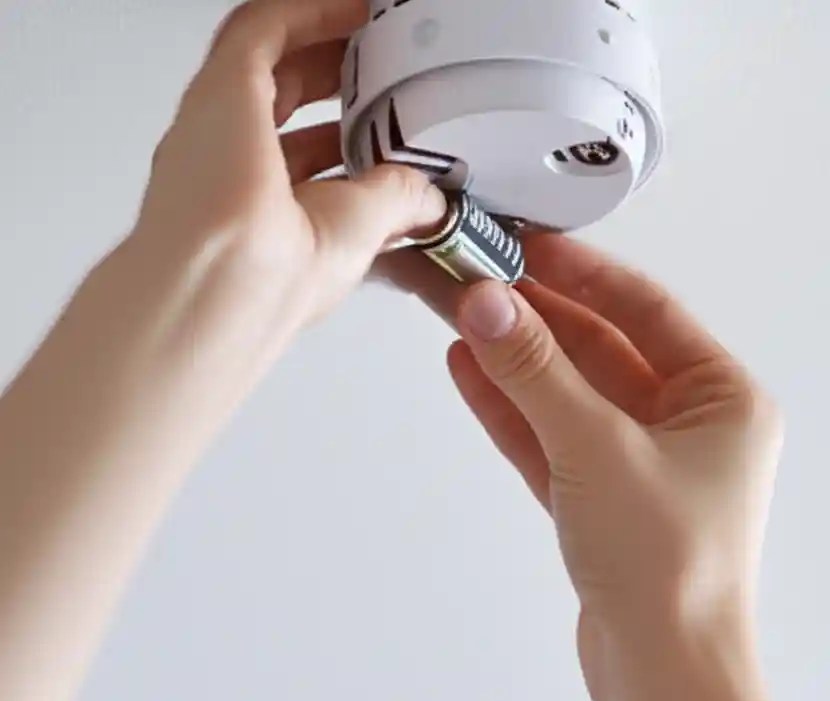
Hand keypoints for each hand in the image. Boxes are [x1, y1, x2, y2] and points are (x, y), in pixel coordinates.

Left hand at [131, 0, 444, 337]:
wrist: (195, 329)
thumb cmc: (238, 263)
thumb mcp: (347, 218)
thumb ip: (396, 197)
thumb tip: (424, 198)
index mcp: (226, 109)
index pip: (264, 28)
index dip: (317, 12)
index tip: (359, 16)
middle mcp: (208, 139)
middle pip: (265, 75)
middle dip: (327, 65)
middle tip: (376, 65)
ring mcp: (212, 183)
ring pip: (268, 131)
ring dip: (322, 124)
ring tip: (379, 134)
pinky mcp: (225, 227)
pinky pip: (273, 180)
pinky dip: (315, 174)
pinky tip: (359, 195)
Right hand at [387, 235, 782, 700]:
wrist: (665, 673)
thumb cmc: (676, 576)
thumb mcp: (597, 448)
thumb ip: (537, 373)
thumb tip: (493, 305)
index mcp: (725, 401)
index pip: (648, 310)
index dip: (584, 272)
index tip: (530, 245)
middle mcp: (693, 429)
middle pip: (605, 348)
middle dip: (540, 317)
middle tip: (483, 282)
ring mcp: (648, 467)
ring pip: (573, 394)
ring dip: (519, 360)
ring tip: (465, 317)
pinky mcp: (608, 503)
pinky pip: (555, 438)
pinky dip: (516, 409)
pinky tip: (475, 373)